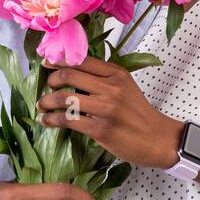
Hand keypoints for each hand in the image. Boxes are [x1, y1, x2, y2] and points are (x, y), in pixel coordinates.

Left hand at [36, 57, 181, 168]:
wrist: (158, 139)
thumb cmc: (139, 114)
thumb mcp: (125, 86)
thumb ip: (103, 78)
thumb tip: (71, 73)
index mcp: (116, 73)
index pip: (81, 60)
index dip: (59, 61)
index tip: (46, 64)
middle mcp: (111, 87)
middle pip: (70, 75)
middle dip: (51, 80)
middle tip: (46, 86)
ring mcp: (106, 108)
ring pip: (65, 98)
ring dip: (47, 101)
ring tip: (41, 105)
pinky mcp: (101, 128)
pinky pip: (69, 120)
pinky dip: (52, 120)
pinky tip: (47, 121)